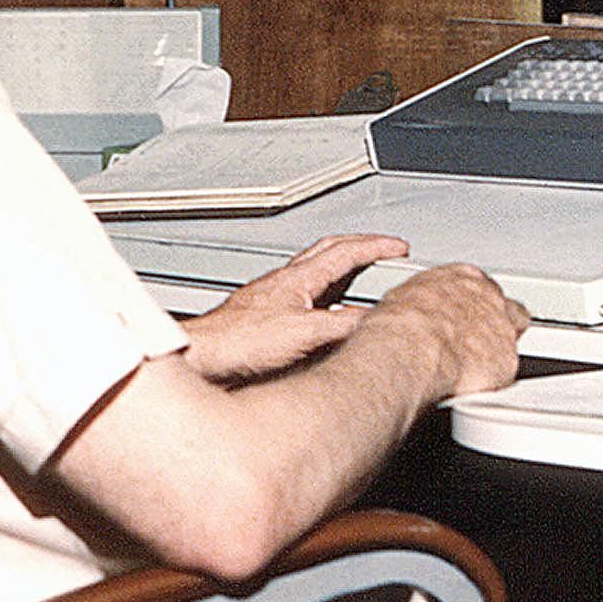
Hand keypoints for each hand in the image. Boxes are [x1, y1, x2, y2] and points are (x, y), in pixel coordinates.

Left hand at [182, 234, 410, 382]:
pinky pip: (305, 294)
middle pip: (327, 251)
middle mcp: (285, 282)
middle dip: (359, 247)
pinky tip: (324, 313)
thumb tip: (372, 321)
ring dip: (341, 268)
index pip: (344, 252)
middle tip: (381, 250)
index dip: (375, 247)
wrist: (205, 355)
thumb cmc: (240, 341)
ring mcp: (274, 296)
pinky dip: (324, 295)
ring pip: (315, 271)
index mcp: (298, 278)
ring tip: (360, 275)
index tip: (397, 246)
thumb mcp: (305, 334)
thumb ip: (342, 326)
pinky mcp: (266, 315)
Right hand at [364, 261, 530, 398]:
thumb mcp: (407, 297)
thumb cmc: (404, 321)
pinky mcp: (507, 361)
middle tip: (472, 341)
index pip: (482, 288)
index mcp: (466, 278)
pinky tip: (473, 380)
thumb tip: (415, 312)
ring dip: (496, 351)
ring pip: (512, 340)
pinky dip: (493, 377)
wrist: (413, 347)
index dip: (474, 305)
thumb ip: (427, 302)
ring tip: (471, 364)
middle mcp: (490, 300)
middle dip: (495, 325)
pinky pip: (506, 371)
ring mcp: (502, 330)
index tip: (463, 317)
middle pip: (508, 310)